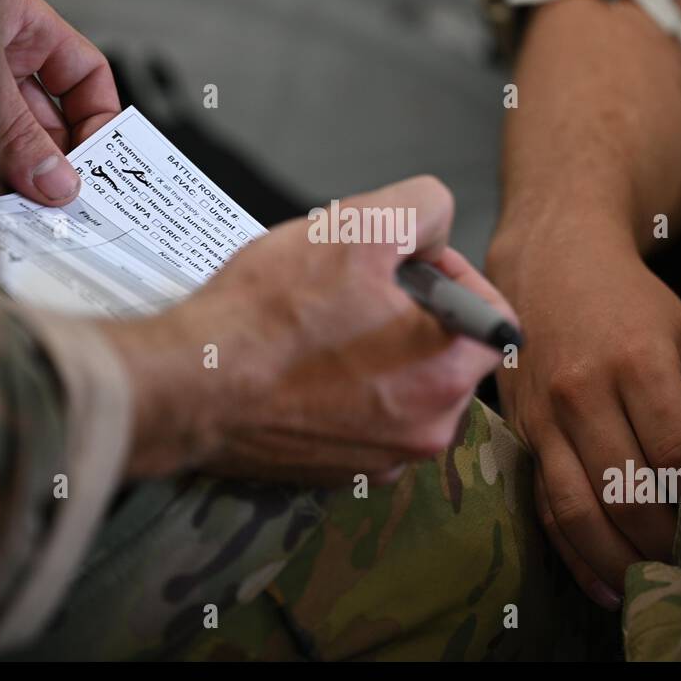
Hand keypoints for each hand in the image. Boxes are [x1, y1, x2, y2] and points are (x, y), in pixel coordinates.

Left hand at [0, 0, 119, 204]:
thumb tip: (60, 184)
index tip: (100, 165)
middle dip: (54, 160)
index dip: (100, 118)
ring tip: (22, 213)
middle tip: (62, 203)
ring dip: (13, 177)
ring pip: (2, 138)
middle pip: (44, 115)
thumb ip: (17, 135)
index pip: (83, 72)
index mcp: (16, 19)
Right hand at [105, 177, 515, 483]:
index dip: (449, 273)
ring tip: (324, 323)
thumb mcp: (356, 224)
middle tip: (356, 288)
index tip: (400, 262)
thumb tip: (436, 226)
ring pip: (409, 386)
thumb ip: (423, 208)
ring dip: (381, 349)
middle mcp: (428, 430)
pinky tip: (306, 364)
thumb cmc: (268, 313)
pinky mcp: (341, 473)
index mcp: (447, 373)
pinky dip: (350, 390)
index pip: (492, 316)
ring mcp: (384, 459)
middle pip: (450, 353)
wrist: (188, 385)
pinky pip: (370, 420)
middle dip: (414, 312)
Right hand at [489, 220, 680, 608]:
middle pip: (628, 493)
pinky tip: (606, 586)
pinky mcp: (522, 435)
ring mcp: (545, 417)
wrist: (552, 268)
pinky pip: (544, 508)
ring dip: (622, 561)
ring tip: (655, 583)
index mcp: (637, 362)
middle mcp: (584, 392)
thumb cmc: (634, 307)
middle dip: (666, 542)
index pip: (678, 457)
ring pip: (580, 512)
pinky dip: (575, 556)